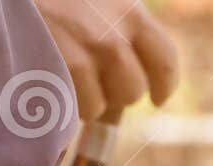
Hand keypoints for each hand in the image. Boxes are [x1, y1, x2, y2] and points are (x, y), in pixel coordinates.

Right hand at [36, 0, 179, 118]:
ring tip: (63, 72)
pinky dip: (61, 101)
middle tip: (93, 81)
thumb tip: (129, 70)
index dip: (164, 85)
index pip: (165, 59)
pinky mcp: (58, 70)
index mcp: (130, 10)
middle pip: (131, 91)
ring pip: (99, 106)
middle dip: (114, 93)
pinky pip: (71, 108)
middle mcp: (113, 35)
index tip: (158, 98)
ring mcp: (84, 55)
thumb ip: (117, 22)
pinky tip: (48, 77)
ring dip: (84, 99)